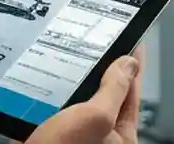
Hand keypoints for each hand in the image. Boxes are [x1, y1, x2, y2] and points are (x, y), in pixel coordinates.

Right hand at [24, 47, 144, 143]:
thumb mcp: (94, 118)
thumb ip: (114, 90)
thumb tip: (128, 64)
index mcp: (120, 138)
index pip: (131, 92)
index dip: (132, 64)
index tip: (132, 40)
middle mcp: (99, 138)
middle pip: (104, 94)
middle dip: (100, 68)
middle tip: (96, 39)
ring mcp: (74, 137)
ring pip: (76, 100)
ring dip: (70, 79)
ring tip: (66, 54)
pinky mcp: (49, 136)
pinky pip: (53, 108)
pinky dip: (48, 92)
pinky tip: (41, 78)